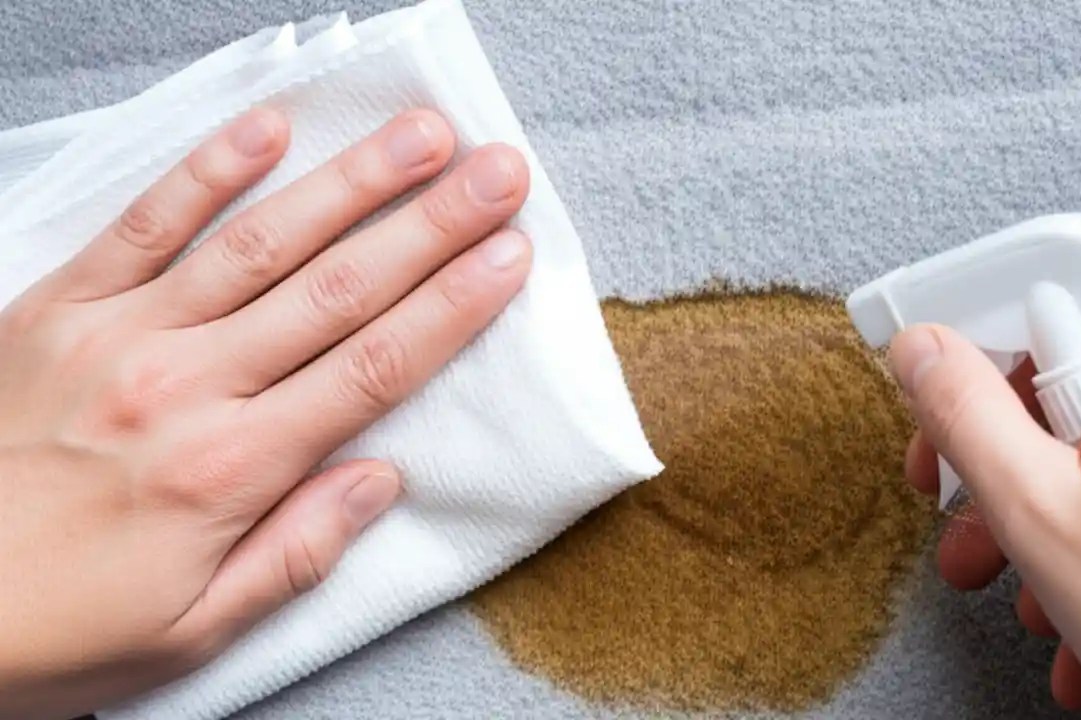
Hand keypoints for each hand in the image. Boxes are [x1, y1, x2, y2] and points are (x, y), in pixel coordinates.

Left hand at [0, 107, 532, 719]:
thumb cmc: (57, 628)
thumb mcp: (194, 630)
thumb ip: (297, 550)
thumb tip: (382, 479)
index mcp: (232, 469)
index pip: (374, 368)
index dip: (453, 305)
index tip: (511, 254)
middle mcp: (187, 388)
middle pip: (338, 290)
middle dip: (430, 225)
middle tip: (498, 171)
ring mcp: (121, 336)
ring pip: (260, 244)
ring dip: (350, 183)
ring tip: (420, 135)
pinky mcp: (56, 307)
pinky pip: (145, 224)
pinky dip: (208, 171)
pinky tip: (269, 127)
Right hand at [891, 298, 1080, 718]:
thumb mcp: (1034, 508)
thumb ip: (963, 412)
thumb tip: (921, 348)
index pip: (1041, 320)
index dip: (972, 387)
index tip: (943, 443)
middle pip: (1072, 399)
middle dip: (1009, 481)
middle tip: (972, 531)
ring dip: (1055, 530)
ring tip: (1037, 600)